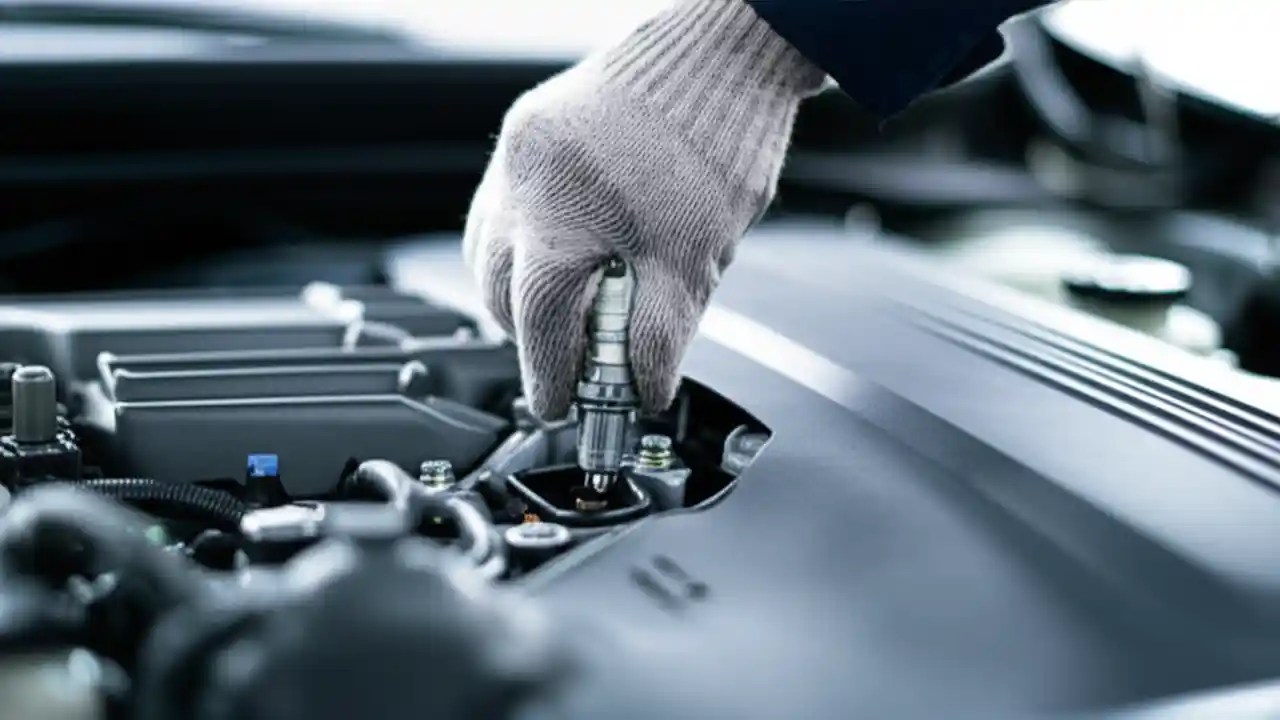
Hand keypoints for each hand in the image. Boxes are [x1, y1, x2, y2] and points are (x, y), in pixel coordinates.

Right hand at [463, 0, 823, 419]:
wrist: (725, 51)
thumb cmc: (716, 143)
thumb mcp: (694, 261)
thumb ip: (660, 335)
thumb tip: (644, 386)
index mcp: (556, 222)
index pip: (535, 324)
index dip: (548, 375)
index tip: (560, 405)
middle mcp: (522, 183)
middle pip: (499, 287)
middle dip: (530, 332)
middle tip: (574, 359)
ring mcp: (521, 149)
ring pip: (490, 243)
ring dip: (522, 285)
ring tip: (575, 306)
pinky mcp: (532, 126)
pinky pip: (505, 201)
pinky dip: (527, 239)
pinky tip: (568, 249)